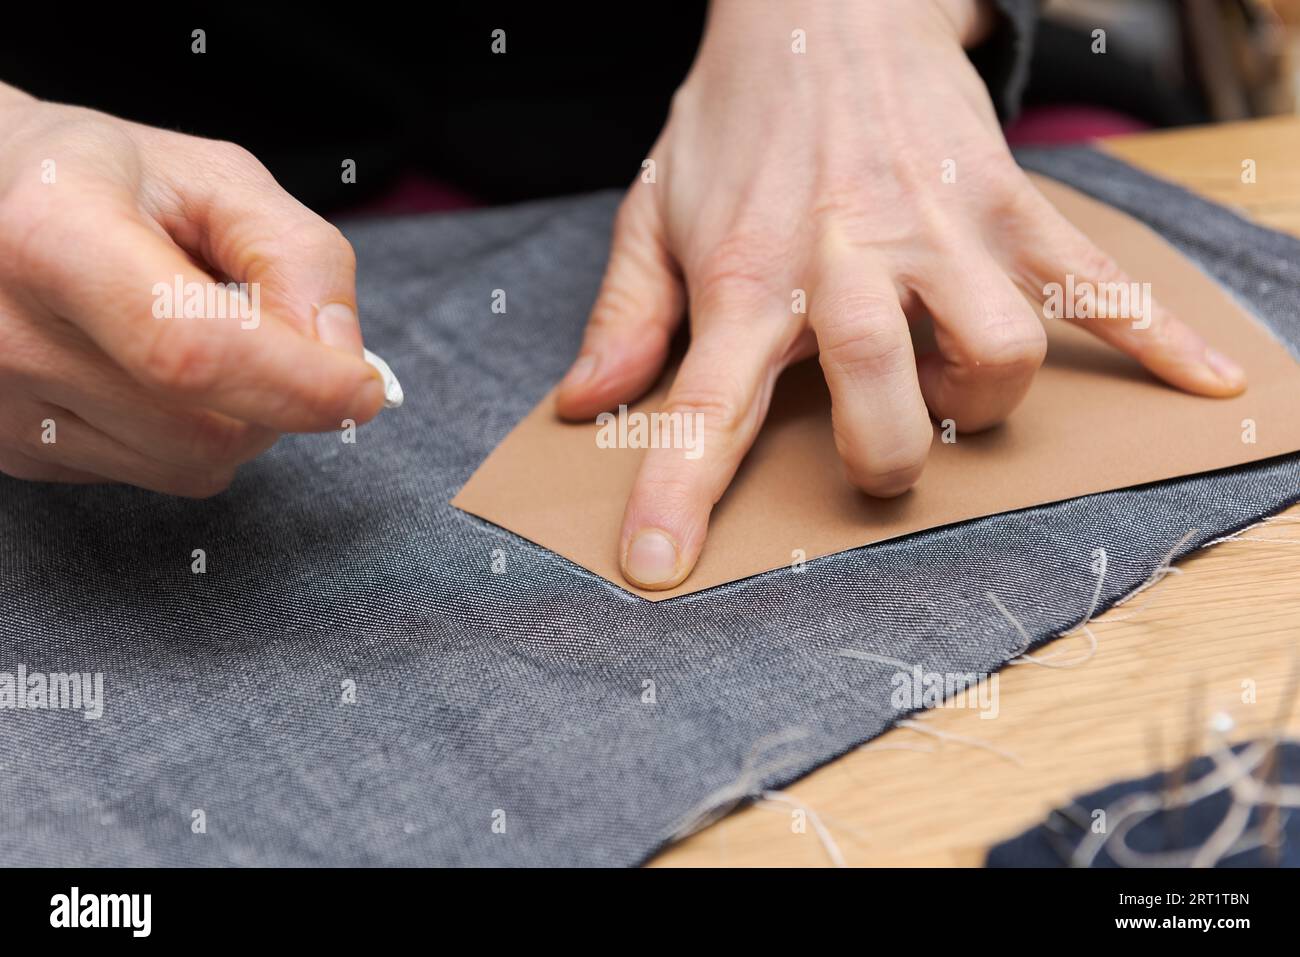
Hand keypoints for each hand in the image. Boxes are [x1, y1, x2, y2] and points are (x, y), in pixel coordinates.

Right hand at [0, 85, 385, 495]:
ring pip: (191, 464)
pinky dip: (186, 433)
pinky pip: (155, 475)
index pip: (191, 350)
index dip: (296, 383)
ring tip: (196, 337)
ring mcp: (2, 405)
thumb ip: (300, 257)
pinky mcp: (14, 451)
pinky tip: (146, 369)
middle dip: (278, 393)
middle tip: (256, 323)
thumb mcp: (218, 179)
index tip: (364, 389)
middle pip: (208, 426)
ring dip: (239, 417)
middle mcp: (10, 333)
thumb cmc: (110, 179)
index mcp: (54, 235)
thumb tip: (343, 360)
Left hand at [556, 0, 1245, 589]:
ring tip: (952, 384)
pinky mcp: (1007, 203)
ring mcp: (941, 230)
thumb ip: (625, 315)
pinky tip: (1200, 381)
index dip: (676, 494)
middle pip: (883, 396)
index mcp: (751, 276)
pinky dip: (1153, 335)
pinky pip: (1095, 277)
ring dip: (983, 402)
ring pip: (1001, 351)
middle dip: (885, 458)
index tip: (657, 569)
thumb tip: (585, 406)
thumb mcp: (655, 208)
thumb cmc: (736, 118)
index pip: (705, 404)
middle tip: (878, 454)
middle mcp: (850, 258)